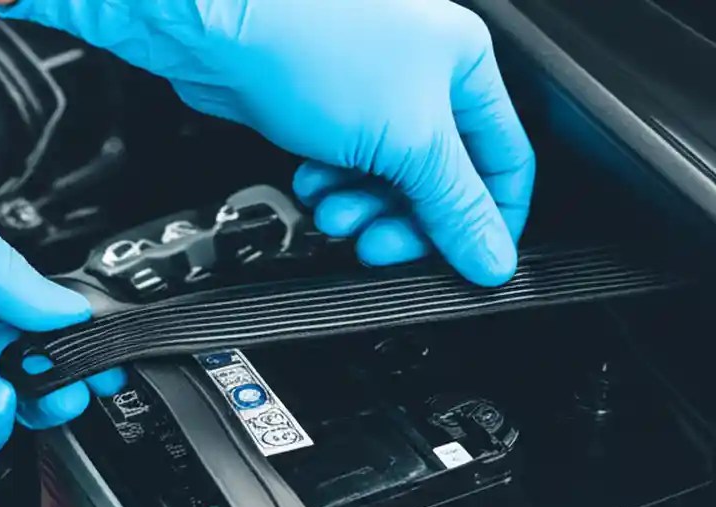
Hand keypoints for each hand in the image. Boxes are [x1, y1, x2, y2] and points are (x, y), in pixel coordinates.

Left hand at [0, 0, 535, 286]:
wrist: (220, 25)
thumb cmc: (312, 47)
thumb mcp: (409, 142)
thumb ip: (455, 207)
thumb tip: (492, 257)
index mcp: (466, 65)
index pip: (504, 162)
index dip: (488, 220)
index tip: (464, 263)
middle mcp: (423, 70)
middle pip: (438, 177)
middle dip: (407, 220)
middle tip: (378, 245)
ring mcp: (368, 86)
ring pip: (385, 176)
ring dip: (360, 207)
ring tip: (332, 213)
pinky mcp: (320, 102)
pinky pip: (343, 163)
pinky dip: (329, 183)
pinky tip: (310, 184)